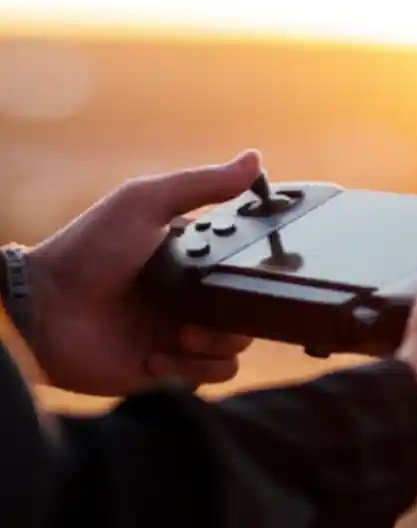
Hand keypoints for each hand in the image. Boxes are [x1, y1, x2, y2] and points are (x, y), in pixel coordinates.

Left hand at [25, 151, 262, 395]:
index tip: (252, 268)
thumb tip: (256, 157)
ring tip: (180, 334)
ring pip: (236, 344)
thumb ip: (203, 184)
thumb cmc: (90, 250)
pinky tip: (157, 355)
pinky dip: (193, 368)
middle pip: (248, 307)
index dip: (257, 268)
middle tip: (207, 309)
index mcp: (192, 257)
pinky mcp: (169, 368)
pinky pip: (210, 375)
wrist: (44, 310)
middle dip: (239, 313)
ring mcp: (181, 332)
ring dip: (216, 342)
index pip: (246, 264)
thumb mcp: (145, 202)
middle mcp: (191, 295)